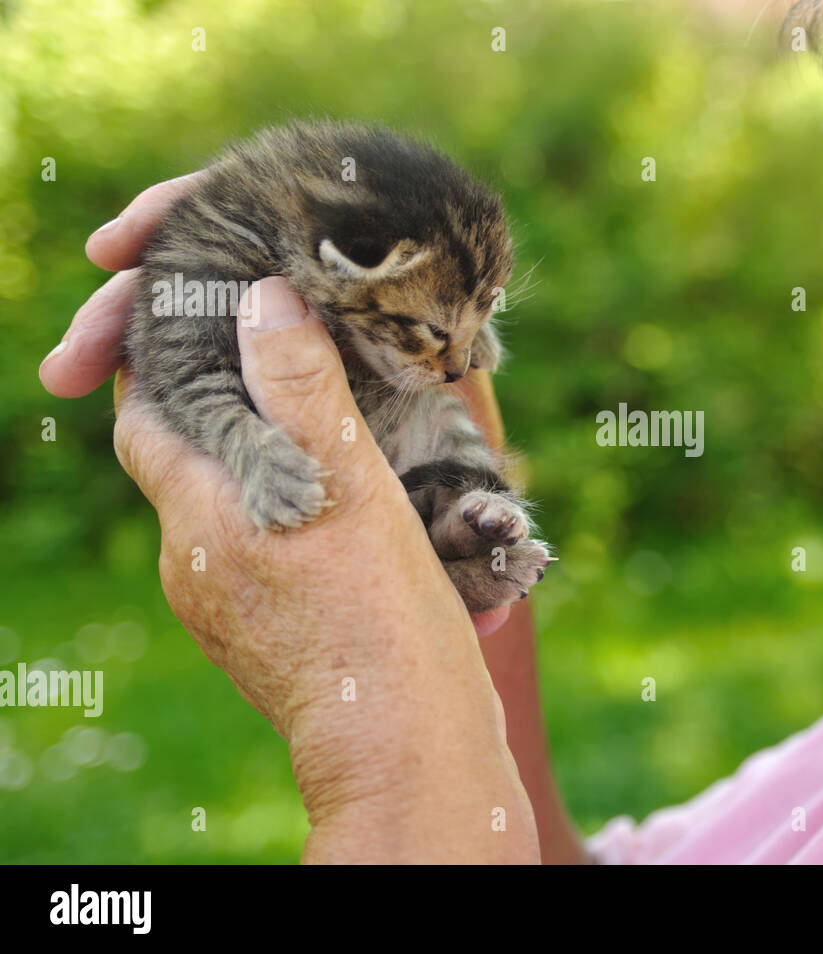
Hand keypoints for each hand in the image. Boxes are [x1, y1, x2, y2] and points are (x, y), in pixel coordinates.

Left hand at [41, 177, 538, 860]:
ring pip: (225, 512)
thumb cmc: (383, 619)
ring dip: (262, 472)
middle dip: (224, 413)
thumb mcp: (353, 489)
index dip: (166, 363)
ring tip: (329, 446)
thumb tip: (265, 301)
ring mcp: (220, 610)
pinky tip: (343, 523)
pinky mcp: (256, 641)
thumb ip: (304, 392)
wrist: (402, 747)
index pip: (145, 415)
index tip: (212, 325)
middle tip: (285, 372)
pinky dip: (284, 523)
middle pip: (184, 463)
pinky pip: (255, 559)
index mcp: (202, 515)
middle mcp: (192, 564)